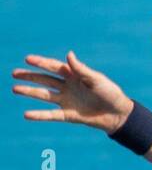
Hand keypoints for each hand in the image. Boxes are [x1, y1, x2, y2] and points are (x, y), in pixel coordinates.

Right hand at [12, 52, 134, 133]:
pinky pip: (51, 115)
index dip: (41, 62)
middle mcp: (68, 87)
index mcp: (75, 75)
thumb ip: (81, 69)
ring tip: (14, 89)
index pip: (54, 67)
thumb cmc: (110, 93)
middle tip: (14, 73)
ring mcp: (67, 100)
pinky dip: (39, 115)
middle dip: (30, 76)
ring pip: (44, 95)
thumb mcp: (96, 79)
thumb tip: (68, 54)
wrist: (119, 114)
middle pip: (45, 79)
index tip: (28, 59)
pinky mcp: (68, 115)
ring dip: (29, 92)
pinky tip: (26, 115)